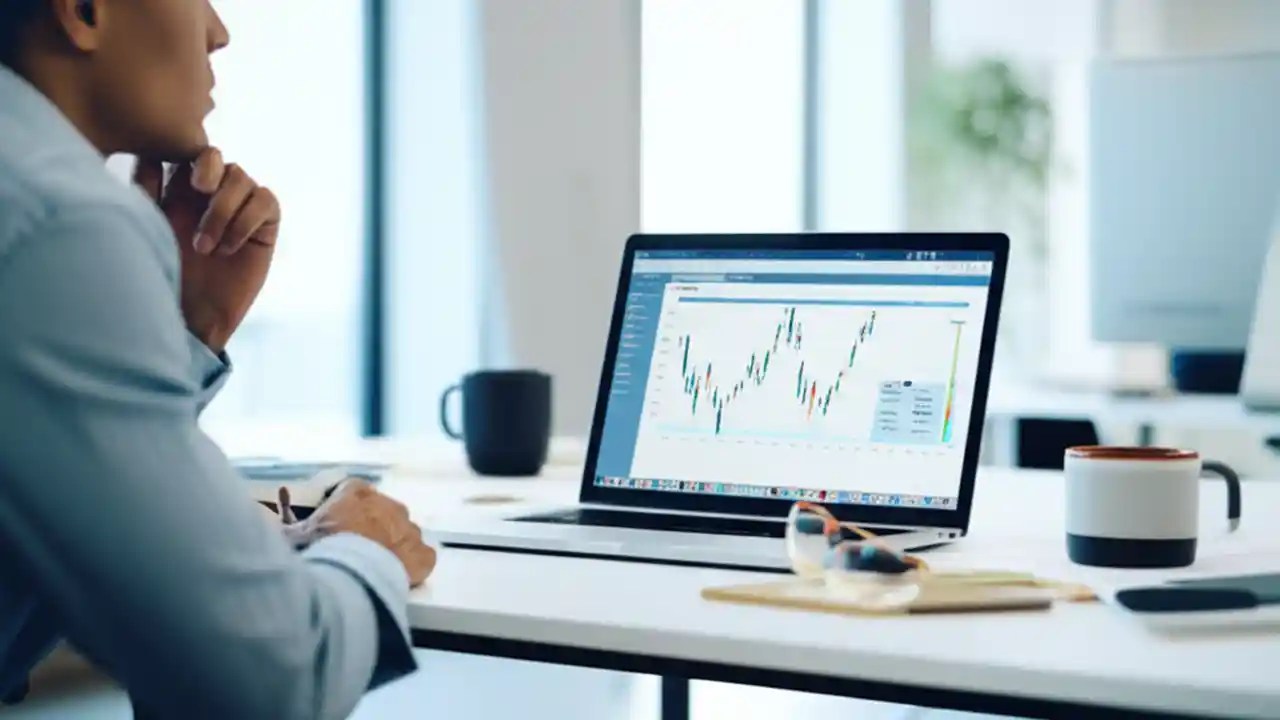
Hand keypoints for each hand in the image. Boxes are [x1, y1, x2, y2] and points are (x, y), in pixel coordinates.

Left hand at [133, 149, 280, 352]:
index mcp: (177, 191)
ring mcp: (239, 210)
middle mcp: (210, 197)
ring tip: (204, 246)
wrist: (190, 319)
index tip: (170, 176)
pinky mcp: (263, 228)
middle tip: (198, 187)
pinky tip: (228, 249)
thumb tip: (145, 153)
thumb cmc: (162, 276)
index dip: (183, 154)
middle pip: (217, 158)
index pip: (185, 154)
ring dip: (223, 208)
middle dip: (208, 167)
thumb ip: (147, 190)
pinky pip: (265, 201)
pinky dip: (246, 220)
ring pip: (241, 178)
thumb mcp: (149, 228)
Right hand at [292, 479, 436, 586]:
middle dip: (372, 530)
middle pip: (382, 513)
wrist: (348, 575)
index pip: (354, 492)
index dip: (346, 512)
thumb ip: (287, 525)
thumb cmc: (320, 550)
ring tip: (376, 570)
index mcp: (357, 493)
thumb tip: (276, 523)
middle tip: (356, 553)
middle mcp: (387, 505)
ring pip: (403, 535)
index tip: (339, 528)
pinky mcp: (422, 553)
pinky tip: (399, 579)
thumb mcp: (294, 534)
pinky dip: (413, 567)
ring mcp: (408, 529)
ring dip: (393, 548)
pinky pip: (422, 557)